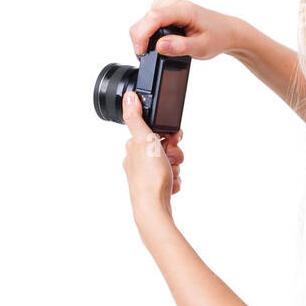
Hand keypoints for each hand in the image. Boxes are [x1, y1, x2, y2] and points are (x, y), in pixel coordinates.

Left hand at [122, 90, 183, 216]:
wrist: (153, 208)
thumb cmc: (148, 177)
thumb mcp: (144, 140)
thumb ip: (136, 118)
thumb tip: (129, 97)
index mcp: (134, 146)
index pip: (155, 132)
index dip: (168, 135)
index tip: (172, 141)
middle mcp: (137, 160)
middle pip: (165, 148)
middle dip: (174, 154)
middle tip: (171, 160)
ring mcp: (146, 175)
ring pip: (170, 164)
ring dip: (175, 168)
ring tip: (171, 175)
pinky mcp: (155, 188)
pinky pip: (171, 178)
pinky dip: (175, 181)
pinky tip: (171, 185)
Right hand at [129, 0, 238, 60]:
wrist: (226, 31)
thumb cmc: (217, 37)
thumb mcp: (201, 48)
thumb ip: (180, 47)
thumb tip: (160, 46)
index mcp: (183, 9)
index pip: (154, 17)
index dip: (142, 35)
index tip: (140, 52)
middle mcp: (173, 2)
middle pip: (146, 17)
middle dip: (141, 38)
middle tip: (146, 56)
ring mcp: (169, 4)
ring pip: (145, 18)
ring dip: (144, 35)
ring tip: (153, 51)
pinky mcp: (166, 9)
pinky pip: (150, 18)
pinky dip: (148, 32)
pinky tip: (156, 42)